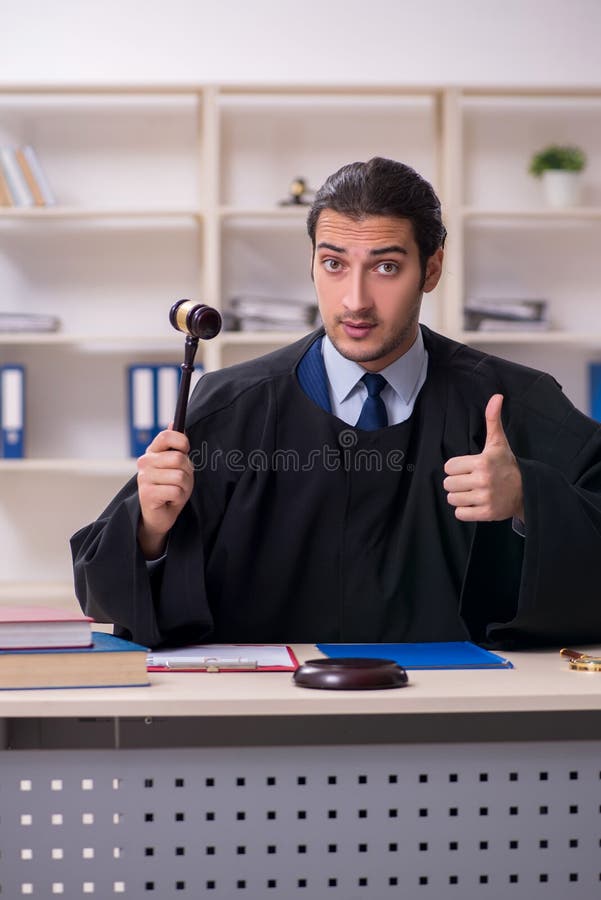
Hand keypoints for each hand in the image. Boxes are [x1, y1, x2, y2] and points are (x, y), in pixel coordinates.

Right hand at [136, 427, 193, 557]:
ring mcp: (144, 478)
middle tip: (180, 481)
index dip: (181, 441)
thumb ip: (176, 446)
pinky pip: (176, 491)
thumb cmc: (170, 488)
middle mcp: (145, 462)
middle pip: (179, 458)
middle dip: (187, 473)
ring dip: (184, 488)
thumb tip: (173, 421)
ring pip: (180, 476)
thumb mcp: (176, 465)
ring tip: (174, 492)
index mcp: (152, 452)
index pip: (166, 436)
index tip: (186, 450)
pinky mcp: (147, 494)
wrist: (159, 515)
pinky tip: (170, 500)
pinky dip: (179, 498)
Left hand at [443, 394, 523, 522]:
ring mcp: (485, 498)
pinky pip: (460, 514)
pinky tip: (475, 503)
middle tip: (469, 481)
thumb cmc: (507, 464)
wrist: (527, 489)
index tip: (468, 468)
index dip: (456, 467)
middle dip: (456, 483)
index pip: (449, 466)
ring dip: (459, 497)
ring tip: (472, 492)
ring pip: (452, 499)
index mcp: (482, 462)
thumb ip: (493, 420)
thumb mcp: (498, 442)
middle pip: (448, 484)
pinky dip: (465, 511)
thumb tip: (496, 396)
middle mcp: (483, 480)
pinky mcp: (486, 513)